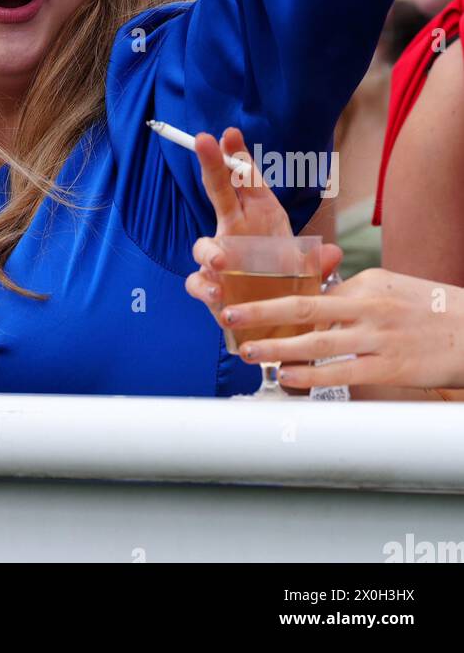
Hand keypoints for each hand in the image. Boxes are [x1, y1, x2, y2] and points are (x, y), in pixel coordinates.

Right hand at [185, 127, 341, 319]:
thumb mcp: (311, 274)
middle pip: (219, 193)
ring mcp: (222, 260)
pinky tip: (217, 292)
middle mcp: (238, 232)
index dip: (238, 156)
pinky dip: (203, 284)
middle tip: (203, 140)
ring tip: (221, 262)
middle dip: (212, 165)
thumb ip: (317, 262)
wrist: (280, 329)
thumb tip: (333, 252)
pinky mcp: (213, 288)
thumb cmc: (291, 289)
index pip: (248, 180)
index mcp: (263, 217)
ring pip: (203, 244)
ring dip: (208, 250)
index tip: (230, 133)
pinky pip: (198, 281)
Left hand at [222, 269, 463, 392]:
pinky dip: (310, 375)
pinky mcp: (388, 367)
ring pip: (316, 342)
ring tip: (249, 350)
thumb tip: (318, 304)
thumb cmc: (430, 312)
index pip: (312, 289)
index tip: (248, 301)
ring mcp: (378, 337)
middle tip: (229, 314)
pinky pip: (341, 371)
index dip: (276, 297)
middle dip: (261, 311)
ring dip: (277, 347)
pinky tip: (287, 376)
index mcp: (366, 283)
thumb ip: (352, 295)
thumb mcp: (390, 288)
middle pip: (304, 307)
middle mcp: (368, 306)